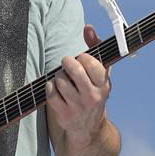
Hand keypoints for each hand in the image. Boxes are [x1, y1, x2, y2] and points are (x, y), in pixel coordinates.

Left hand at [47, 25, 111, 141]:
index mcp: (104, 84)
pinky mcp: (64, 115)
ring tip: (64, 80)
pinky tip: (56, 90)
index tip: (81, 60)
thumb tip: (88, 27)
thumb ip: (96, 48)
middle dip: (67, 62)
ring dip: (58, 76)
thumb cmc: (93, 91)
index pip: (90, 62)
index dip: (82, 57)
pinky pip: (50, 92)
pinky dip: (50, 87)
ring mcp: (78, 107)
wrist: (89, 127)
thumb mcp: (100, 73)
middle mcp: (93, 96)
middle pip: (73, 68)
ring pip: (60, 79)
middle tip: (67, 64)